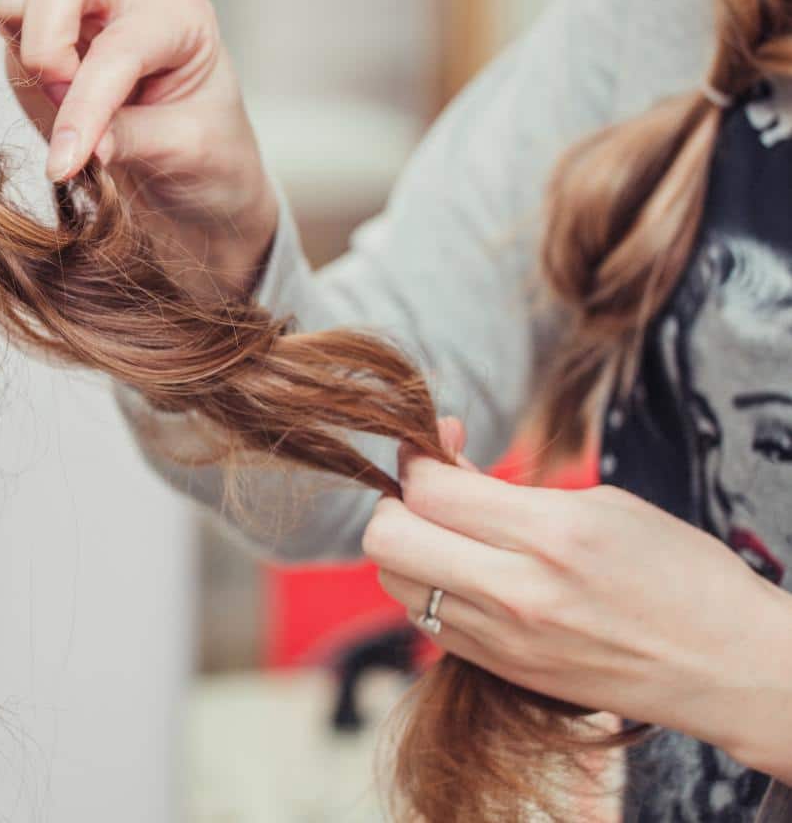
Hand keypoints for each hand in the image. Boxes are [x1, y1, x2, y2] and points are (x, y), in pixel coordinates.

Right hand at [0, 0, 277, 301]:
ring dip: (17, 20)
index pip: (118, 47)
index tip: (65, 164)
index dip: (84, 106)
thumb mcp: (186, 154)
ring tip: (46, 83)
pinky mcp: (41, 17)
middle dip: (45, 44)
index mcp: (181, 17)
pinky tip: (31, 74)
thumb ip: (129, 138)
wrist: (194, 170)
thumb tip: (77, 144)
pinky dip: (0, 19)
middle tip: (60, 102)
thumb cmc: (204, 155)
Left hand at [362, 420, 791, 779]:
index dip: (416, 458)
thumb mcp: (600, 505)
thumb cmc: (678, 572)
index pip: (427, 489)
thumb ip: (506, 489)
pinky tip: (465, 572)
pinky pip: (426, 620)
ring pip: (395, 583)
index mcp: (551, 534)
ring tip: (446, 532)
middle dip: (395, 503)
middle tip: (427, 491)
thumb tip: (438, 462)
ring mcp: (503, 639)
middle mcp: (517, 591)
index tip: (430, 446)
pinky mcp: (501, 670)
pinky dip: (428, 589)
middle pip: (387, 539)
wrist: (728, 666)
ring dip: (406, 549)